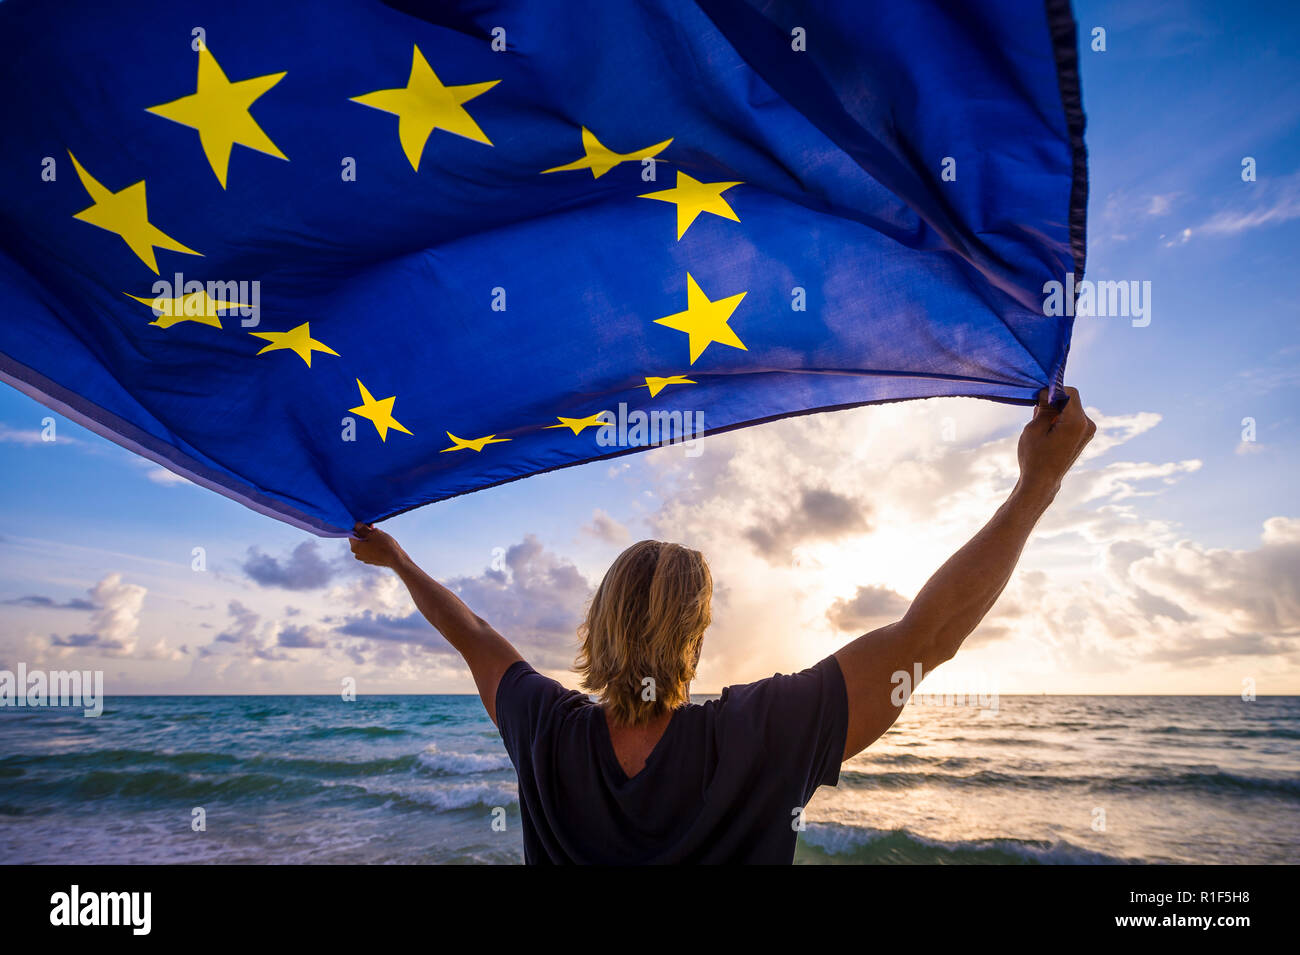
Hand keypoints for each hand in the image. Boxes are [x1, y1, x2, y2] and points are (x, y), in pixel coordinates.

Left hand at [349, 521, 406, 569]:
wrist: (396, 559)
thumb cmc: (384, 545)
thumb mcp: (374, 532)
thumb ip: (363, 528)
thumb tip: (356, 525)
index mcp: (355, 547)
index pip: (352, 533)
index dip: (359, 527)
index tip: (367, 525)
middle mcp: (357, 554)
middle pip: (358, 539)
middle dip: (365, 533)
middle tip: (374, 529)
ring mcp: (364, 558)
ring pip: (364, 545)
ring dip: (369, 539)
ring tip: (379, 536)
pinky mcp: (371, 561)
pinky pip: (369, 550)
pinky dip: (372, 546)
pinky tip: (381, 543)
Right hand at [1016, 386, 1094, 501]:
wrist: (1042, 483)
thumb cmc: (1035, 457)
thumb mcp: (1034, 428)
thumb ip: (1044, 407)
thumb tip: (1047, 392)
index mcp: (1077, 422)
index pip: (1069, 392)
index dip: (1052, 390)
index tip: (1038, 398)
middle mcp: (1088, 425)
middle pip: (1072, 400)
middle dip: (1054, 401)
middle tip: (1036, 412)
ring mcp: (1088, 432)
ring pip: (1071, 409)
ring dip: (1056, 410)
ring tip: (1041, 426)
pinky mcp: (1084, 437)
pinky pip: (1073, 418)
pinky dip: (1061, 418)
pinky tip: (1048, 431)